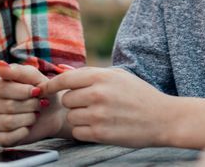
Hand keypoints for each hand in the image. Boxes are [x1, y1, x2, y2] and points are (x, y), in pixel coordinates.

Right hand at [0, 61, 62, 145]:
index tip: (37, 90)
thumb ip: (18, 72)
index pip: (1, 88)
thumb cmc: (40, 90)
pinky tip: (29, 126)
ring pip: (8, 122)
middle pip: (7, 106)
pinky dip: (23, 132)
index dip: (22, 91)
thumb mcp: (34, 77)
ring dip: (29, 118)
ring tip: (35, 113)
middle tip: (39, 103)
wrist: (52, 111)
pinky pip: (7, 138)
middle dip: (29, 105)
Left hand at [40, 67, 171, 146]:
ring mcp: (98, 115)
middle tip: (90, 104)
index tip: (42, 89)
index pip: (64, 79)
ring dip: (79, 118)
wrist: (162, 118)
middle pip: (66, 99)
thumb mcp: (117, 76)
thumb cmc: (139, 95)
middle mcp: (98, 94)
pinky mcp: (101, 133)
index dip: (50, 85)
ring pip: (70, 117)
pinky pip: (78, 132)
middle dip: (74, 103)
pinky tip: (100, 126)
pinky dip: (85, 131)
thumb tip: (61, 71)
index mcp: (101, 76)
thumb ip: (89, 74)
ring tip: (98, 115)